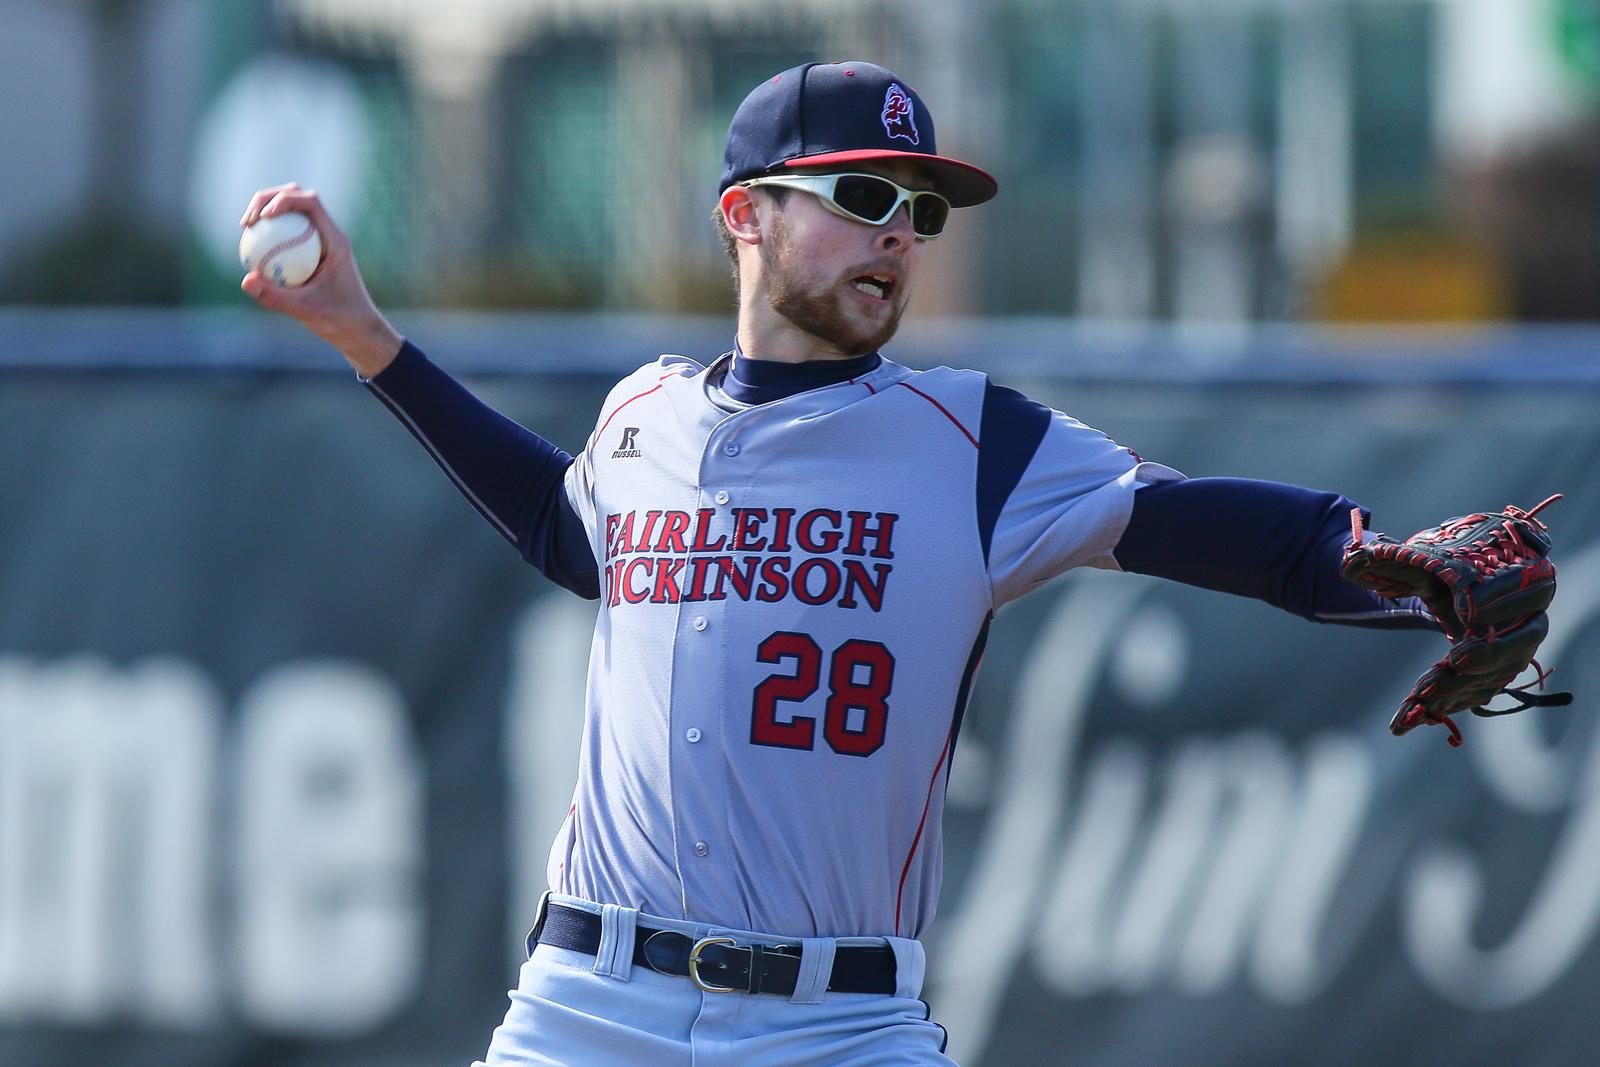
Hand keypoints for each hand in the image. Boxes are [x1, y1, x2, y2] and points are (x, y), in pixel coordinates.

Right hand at [239, 182, 402, 377]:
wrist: (359, 330)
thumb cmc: (339, 320)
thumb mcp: (305, 310)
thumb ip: (275, 296)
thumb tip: (246, 280)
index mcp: (335, 240)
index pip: (310, 203)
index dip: (283, 200)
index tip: (263, 217)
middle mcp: (329, 234)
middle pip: (298, 198)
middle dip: (268, 199)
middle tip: (247, 221)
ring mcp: (321, 240)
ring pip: (292, 213)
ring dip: (267, 211)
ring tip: (246, 229)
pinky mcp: (312, 250)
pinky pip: (288, 233)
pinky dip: (270, 234)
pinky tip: (250, 248)